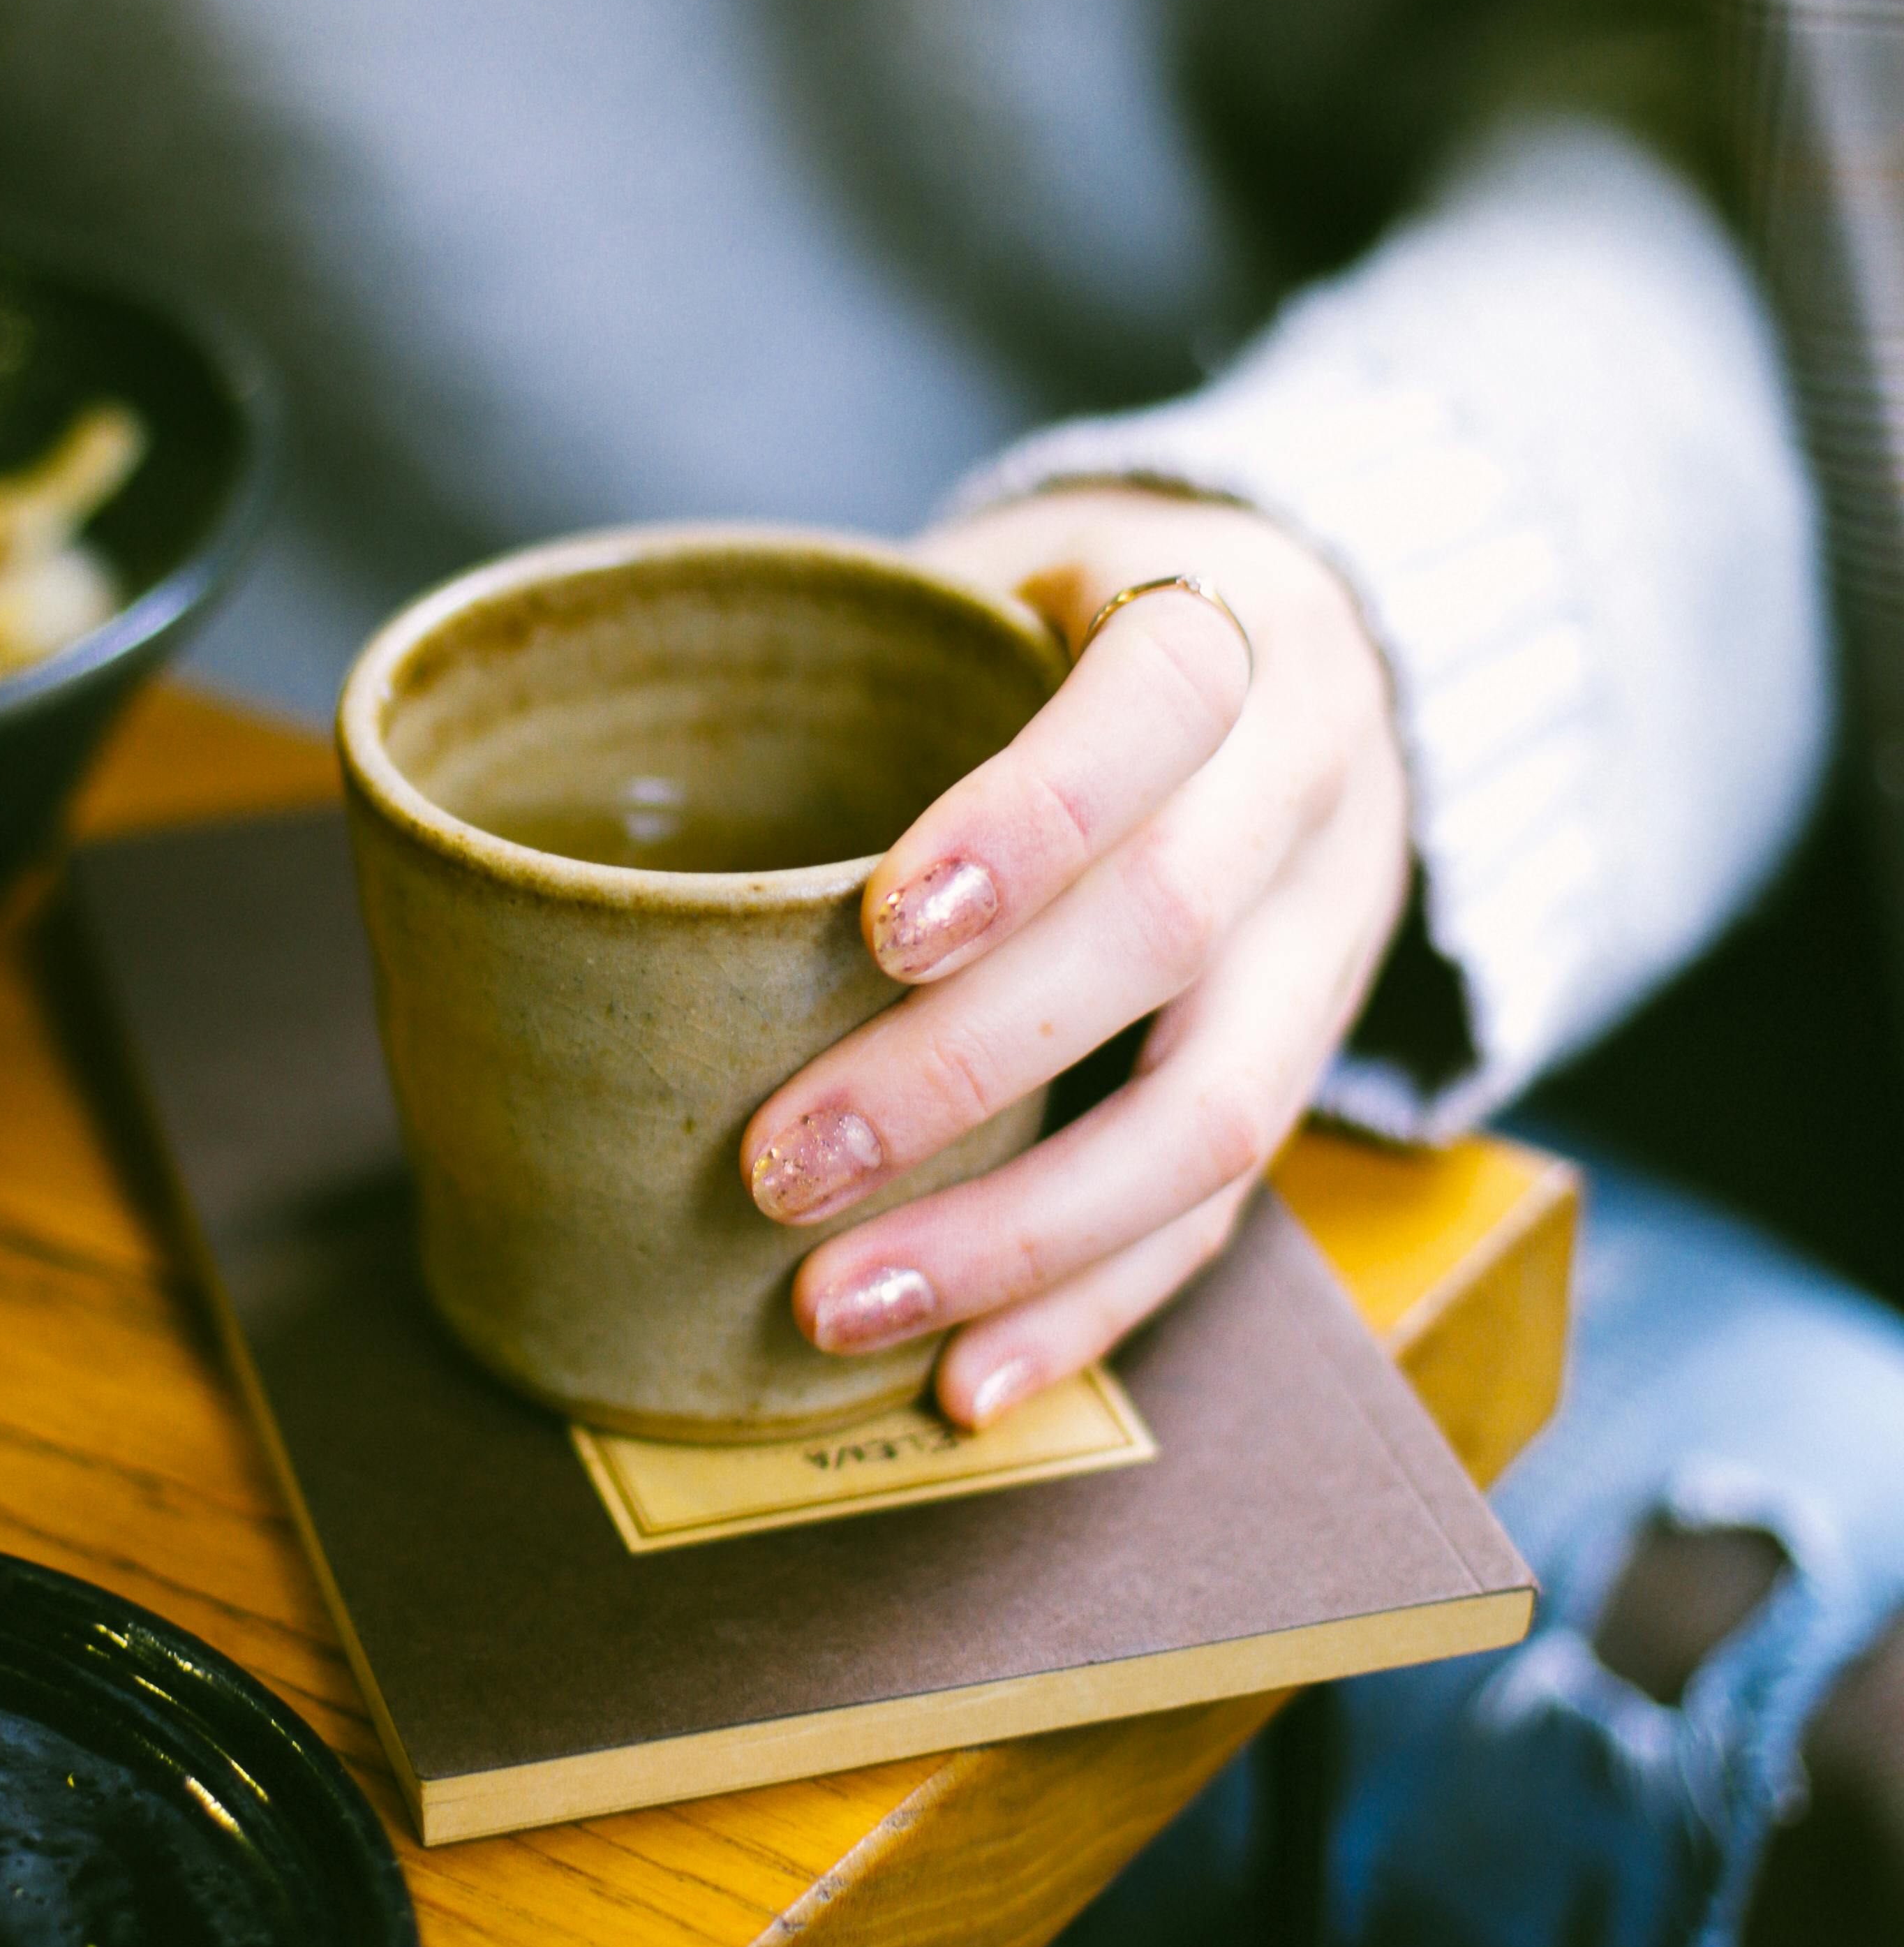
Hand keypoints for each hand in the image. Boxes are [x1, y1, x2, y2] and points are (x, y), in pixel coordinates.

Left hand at [739, 487, 1412, 1425]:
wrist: (1311, 651)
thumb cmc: (1072, 615)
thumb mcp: (995, 568)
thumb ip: (864, 654)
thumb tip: (616, 812)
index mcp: (1231, 614)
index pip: (1166, 698)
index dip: (1034, 818)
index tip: (882, 928)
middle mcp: (1308, 777)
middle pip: (1171, 930)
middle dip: (966, 1067)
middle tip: (779, 1167)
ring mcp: (1329, 934)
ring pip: (1217, 1111)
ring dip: (1021, 1234)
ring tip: (844, 1305)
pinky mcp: (1312, 1059)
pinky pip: (1223, 1212)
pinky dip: (1089, 1305)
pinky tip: (968, 1378)